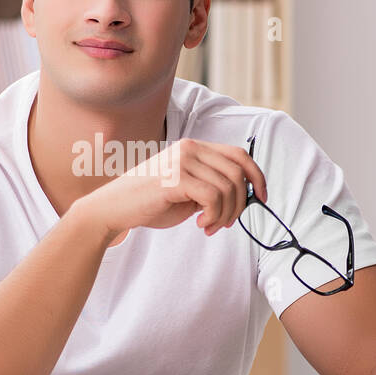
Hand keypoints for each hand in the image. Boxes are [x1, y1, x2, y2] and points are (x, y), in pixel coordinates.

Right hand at [78, 138, 267, 239]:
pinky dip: (213, 216)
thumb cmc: (149, 203)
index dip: (257, 176)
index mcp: (194, 147)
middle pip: (238, 173)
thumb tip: (242, 198)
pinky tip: (200, 225)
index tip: (262, 197)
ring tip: (209, 227)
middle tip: (225, 223)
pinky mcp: (175, 178)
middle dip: (240, 204)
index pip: (239, 155)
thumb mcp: (186, 193)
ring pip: (228, 189)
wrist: (113, 208)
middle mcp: (190, 148)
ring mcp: (182, 161)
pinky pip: (213, 198)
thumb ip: (211, 189)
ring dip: (225, 215)